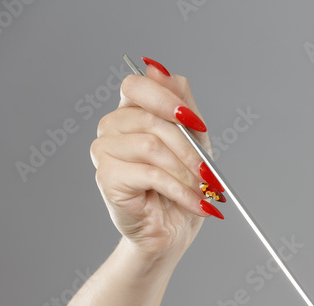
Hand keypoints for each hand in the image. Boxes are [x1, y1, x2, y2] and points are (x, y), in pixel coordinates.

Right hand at [90, 57, 223, 259]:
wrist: (172, 230)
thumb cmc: (183, 185)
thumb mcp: (195, 141)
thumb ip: (182, 105)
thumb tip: (158, 68)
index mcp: (131, 111)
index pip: (137, 85)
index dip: (166, 99)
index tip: (195, 121)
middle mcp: (112, 126)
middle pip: (152, 119)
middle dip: (189, 148)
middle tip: (209, 173)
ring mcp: (104, 150)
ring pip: (151, 146)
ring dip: (187, 172)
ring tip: (204, 191)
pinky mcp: (106, 176)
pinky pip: (150, 174)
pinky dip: (180, 190)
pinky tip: (196, 203)